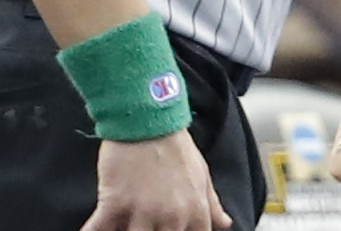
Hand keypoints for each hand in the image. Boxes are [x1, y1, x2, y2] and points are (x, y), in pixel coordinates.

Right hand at [80, 131, 229, 230]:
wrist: (150, 119)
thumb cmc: (176, 147)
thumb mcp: (201, 174)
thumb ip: (211, 204)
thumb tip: (225, 223)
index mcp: (195, 210)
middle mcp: (171, 217)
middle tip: (146, 228)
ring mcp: (142, 212)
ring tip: (121, 227)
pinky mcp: (115, 204)